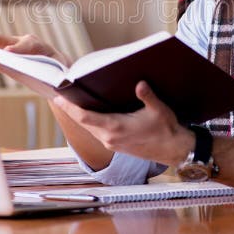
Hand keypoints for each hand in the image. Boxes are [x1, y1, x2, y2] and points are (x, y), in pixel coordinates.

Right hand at [0, 29, 72, 99]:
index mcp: (38, 45)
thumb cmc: (60, 69)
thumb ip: (59, 71)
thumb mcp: (62, 69)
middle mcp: (22, 43)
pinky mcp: (4, 59)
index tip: (8, 52)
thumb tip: (62, 79)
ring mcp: (11, 50)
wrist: (55, 69)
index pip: (27, 45)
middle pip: (4, 40)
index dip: (17, 48)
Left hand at [51, 80, 194, 166]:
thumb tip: (139, 84)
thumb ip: (147, 96)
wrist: (174, 150)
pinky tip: (88, 113)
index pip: (85, 118)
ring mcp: (111, 143)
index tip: (59, 98)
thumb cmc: (166, 130)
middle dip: (70, 109)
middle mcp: (110, 138)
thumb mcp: (158, 110)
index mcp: (116, 128)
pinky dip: (88, 122)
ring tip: (69, 102)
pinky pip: (96, 132)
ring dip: (79, 116)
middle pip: (82, 123)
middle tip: (58, 95)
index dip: (70, 108)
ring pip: (88, 128)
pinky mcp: (115, 145)